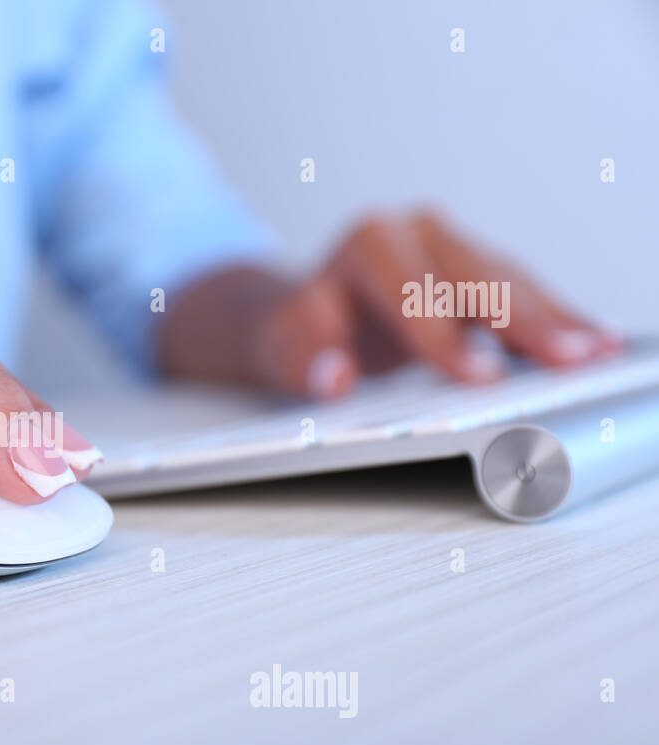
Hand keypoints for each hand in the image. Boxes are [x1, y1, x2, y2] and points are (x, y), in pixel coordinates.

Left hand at [158, 210, 622, 397]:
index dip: (446, 339)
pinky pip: (524, 295)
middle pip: (479, 279)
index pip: (413, 292)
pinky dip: (558, 320)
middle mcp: (418, 231)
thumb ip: (301, 364)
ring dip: (557, 320)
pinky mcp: (478, 271)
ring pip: (513, 284)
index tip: (480, 379)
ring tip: (599, 354)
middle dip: (526, 323)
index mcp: (369, 242)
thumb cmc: (293, 332)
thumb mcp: (277, 350)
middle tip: (570, 361)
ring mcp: (453, 247)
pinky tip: (596, 342)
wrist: (299, 315)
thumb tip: (332, 378)